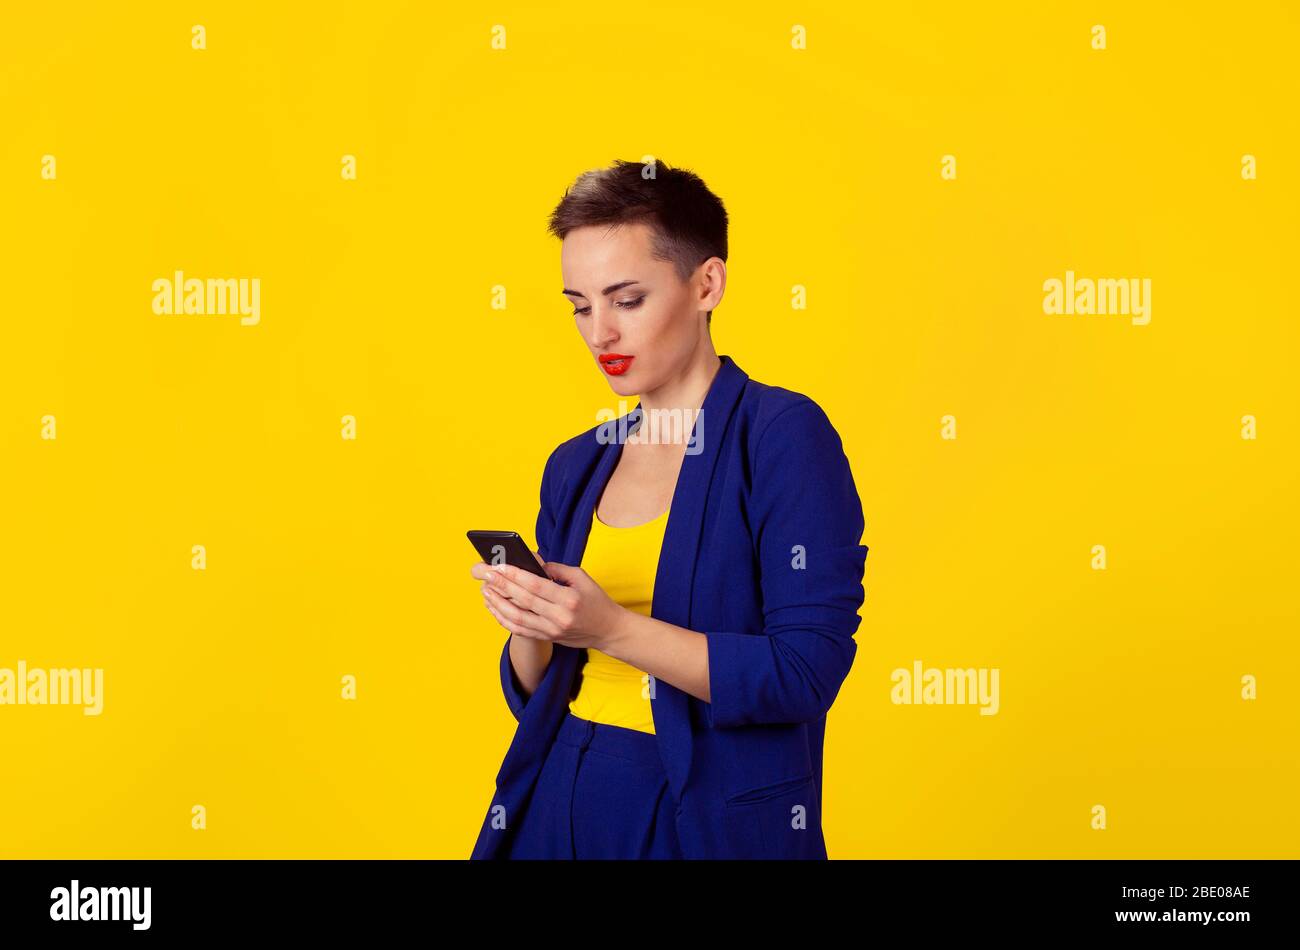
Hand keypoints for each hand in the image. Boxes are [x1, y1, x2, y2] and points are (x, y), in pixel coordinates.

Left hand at [471, 559, 627, 650]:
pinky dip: (503, 619)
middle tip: (485, 574)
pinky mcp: (547, 638)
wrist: (608, 631)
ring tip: (485, 590)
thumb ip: (556, 569)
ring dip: (497, 603)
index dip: (515, 576)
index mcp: (569, 599)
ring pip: (516, 618)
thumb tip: (531, 562)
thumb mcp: (581, 578)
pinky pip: (519, 630)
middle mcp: (559, 617)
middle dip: (501, 586)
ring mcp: (551, 630)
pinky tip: (494, 607)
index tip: (499, 566)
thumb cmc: (596, 601)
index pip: (536, 586)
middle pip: (522, 600)